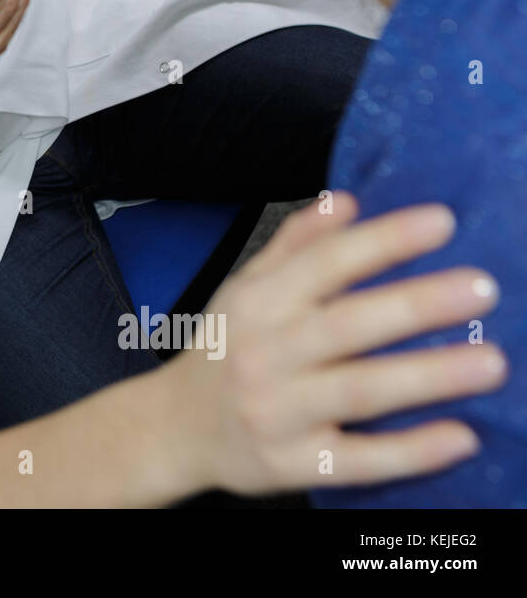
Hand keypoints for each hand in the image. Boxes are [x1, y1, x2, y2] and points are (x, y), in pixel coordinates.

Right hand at [168, 194, 505, 496]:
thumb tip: (346, 201)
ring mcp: (278, 413)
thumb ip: (296, 246)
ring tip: (491, 361)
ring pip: (359, 391)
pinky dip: (409, 452)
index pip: (323, 264)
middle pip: (346, 326)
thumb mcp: (244, 288)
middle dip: (415, 305)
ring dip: (426, 376)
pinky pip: (357, 460)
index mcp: (255, 304)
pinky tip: (460, 436)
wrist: (174, 428)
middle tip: (482, 288)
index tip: (442, 222)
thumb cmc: (223, 350)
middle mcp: (264, 355)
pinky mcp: (293, 464)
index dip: (382, 241)